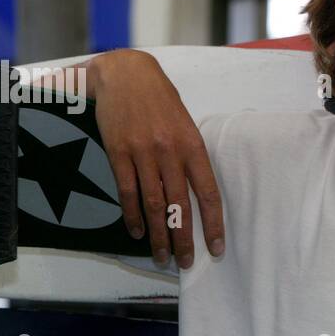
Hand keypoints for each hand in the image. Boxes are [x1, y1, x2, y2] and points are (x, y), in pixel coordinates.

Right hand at [82, 48, 224, 267]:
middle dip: (184, 239)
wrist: (125, 73)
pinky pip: (127, 190)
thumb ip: (190, 155)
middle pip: (180, 205)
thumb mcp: (184, 123)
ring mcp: (143, 152)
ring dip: (157, 234)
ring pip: (153, 203)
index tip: (216, 247)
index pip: (208, 193)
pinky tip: (137, 231)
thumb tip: (195, 191)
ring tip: (161, 256)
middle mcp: (170, 151)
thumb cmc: (160, 99)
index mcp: (192, 145)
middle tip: (186, 262)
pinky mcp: (118, 152)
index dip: (214, 224)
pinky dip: (132, 214)